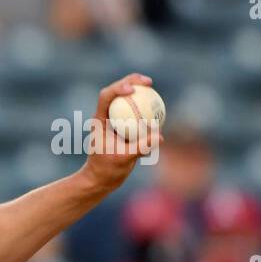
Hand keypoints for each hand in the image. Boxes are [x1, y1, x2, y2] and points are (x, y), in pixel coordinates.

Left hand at [80, 73, 160, 190]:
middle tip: (148, 81)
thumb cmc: (107, 170)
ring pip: (127, 101)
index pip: (106, 97)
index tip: (133, 89)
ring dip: (139, 92)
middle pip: (117, 92)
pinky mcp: (125, 128)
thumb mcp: (124, 159)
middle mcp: (107, 117)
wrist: (101, 180)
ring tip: (151, 86)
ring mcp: (116, 122)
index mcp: (100, 121)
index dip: (119, 88)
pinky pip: (137, 114)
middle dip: (131, 81)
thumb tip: (159, 136)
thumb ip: (141, 147)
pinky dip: (145, 109)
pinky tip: (157, 107)